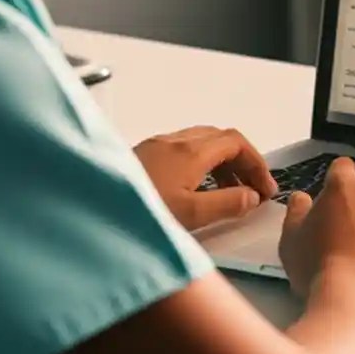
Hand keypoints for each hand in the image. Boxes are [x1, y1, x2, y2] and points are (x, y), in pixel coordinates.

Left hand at [134, 126, 277, 230]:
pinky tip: (196, 189)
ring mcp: (155, 146)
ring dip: (221, 163)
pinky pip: (182, 150)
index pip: (235, 142)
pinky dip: (200, 165)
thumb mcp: (191, 215)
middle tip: (252, 189)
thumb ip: (227, 204)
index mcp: (189, 151)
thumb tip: (251, 196)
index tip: (265, 186)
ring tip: (228, 193)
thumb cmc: (136, 213)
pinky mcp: (142, 156)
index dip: (257, 162)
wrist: (89, 211)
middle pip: (219, 138)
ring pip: (200, 143)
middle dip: (241, 161)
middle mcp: (173, 142)